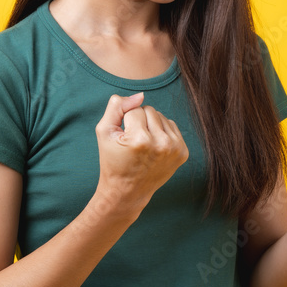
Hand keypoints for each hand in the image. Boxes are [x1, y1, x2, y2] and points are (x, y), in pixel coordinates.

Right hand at [94, 92, 189, 214]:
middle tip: (133, 142)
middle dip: (139, 121)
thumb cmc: (112, 160)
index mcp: (141, 140)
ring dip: (151, 126)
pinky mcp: (183, 152)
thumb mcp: (104, 132)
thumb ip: (116, 107)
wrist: (127, 191)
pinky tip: (153, 147)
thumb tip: (140, 95)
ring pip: (161, 117)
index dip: (125, 121)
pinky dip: (162, 132)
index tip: (124, 140)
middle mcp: (161, 144)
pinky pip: (171, 126)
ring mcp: (175, 149)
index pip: (135, 109)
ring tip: (143, 145)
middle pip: (150, 110)